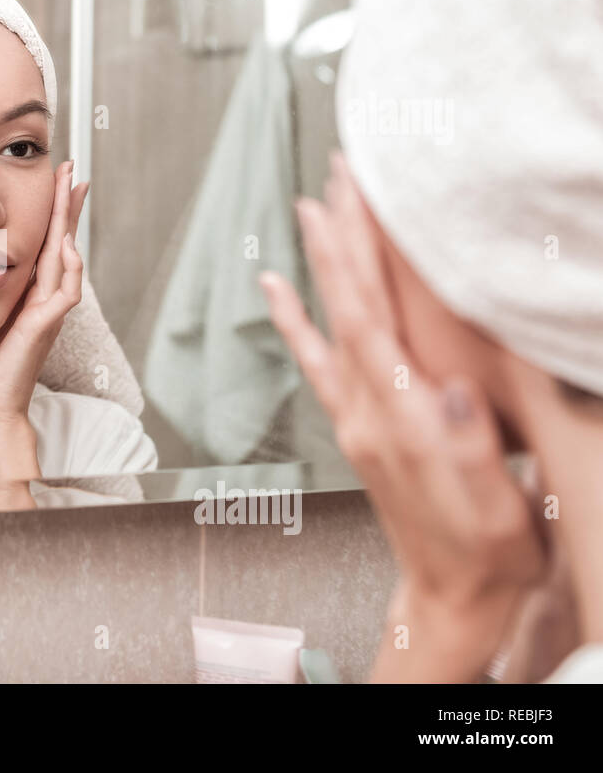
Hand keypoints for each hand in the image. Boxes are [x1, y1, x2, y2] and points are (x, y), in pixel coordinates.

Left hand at [0, 160, 88, 422]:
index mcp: (29, 291)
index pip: (43, 240)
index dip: (49, 210)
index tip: (52, 178)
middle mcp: (45, 296)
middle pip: (62, 239)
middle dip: (67, 204)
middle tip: (73, 170)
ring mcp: (49, 310)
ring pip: (68, 256)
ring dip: (71, 223)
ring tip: (73, 191)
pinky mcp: (45, 327)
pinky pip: (65, 291)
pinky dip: (69, 268)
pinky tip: (67, 245)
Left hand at [258, 151, 548, 679]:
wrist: (453, 597)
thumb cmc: (488, 552)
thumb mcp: (496, 505)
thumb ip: (471, 445)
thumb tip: (453, 388)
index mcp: (401, 419)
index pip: (371, 318)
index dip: (359, 256)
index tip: (350, 200)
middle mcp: (367, 410)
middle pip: (347, 304)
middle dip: (341, 236)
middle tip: (335, 175)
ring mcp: (357, 416)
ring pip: (332, 321)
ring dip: (322, 262)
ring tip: (311, 206)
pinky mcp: (357, 426)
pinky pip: (317, 361)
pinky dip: (294, 320)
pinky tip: (277, 286)